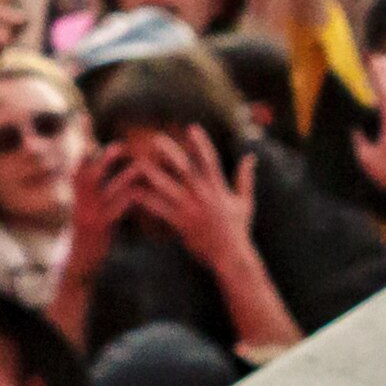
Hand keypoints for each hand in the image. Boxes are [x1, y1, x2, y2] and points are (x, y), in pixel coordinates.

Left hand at [134, 121, 257, 279]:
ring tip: (138, 162)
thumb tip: (251, 157)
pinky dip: (147, 200)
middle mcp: (204, 196)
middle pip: (185, 169)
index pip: (210, 160)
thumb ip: (245, 178)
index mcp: (219, 188)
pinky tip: (134, 193)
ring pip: (168, 187)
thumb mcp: (245, 202)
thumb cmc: (239, 230)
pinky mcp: (182, 224)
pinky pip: (160, 209)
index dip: (201, 143)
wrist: (232, 258)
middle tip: (156, 139)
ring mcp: (192, 209)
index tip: (192, 127)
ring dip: (152, 173)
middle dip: (171, 153)